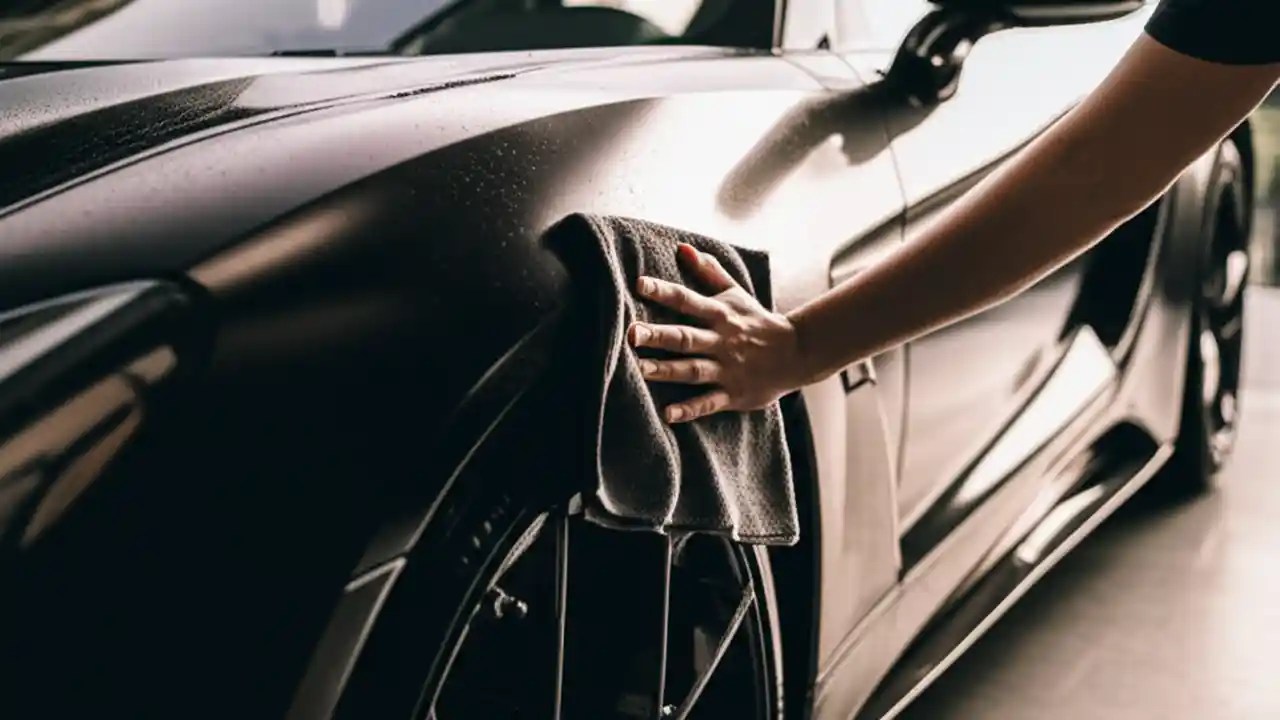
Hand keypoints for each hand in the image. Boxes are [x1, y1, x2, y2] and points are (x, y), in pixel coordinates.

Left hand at [629, 243, 808, 422]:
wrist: (797, 353)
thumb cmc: (756, 321)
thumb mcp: (735, 293)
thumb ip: (708, 271)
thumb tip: (681, 247)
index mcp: (720, 314)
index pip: (687, 300)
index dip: (664, 291)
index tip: (639, 284)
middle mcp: (721, 341)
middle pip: (685, 337)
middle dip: (658, 335)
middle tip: (630, 333)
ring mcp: (727, 369)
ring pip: (692, 370)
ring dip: (666, 370)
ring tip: (639, 370)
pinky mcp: (732, 394)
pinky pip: (708, 402)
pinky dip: (690, 409)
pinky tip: (668, 414)